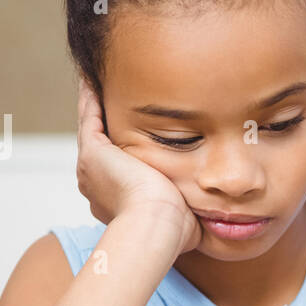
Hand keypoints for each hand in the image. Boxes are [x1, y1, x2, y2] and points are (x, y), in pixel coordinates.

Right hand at [76, 78, 200, 254]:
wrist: (157, 226)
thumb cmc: (174, 229)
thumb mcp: (182, 214)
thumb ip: (189, 204)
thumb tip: (216, 209)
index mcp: (113, 199)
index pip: (117, 167)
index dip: (124, 148)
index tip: (134, 131)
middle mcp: (95, 183)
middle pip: (101, 145)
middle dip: (108, 121)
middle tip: (114, 95)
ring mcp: (91, 167)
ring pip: (92, 127)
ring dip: (96, 103)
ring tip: (101, 79)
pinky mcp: (93, 152)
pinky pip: (89, 115)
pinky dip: (91, 96)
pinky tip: (95, 76)